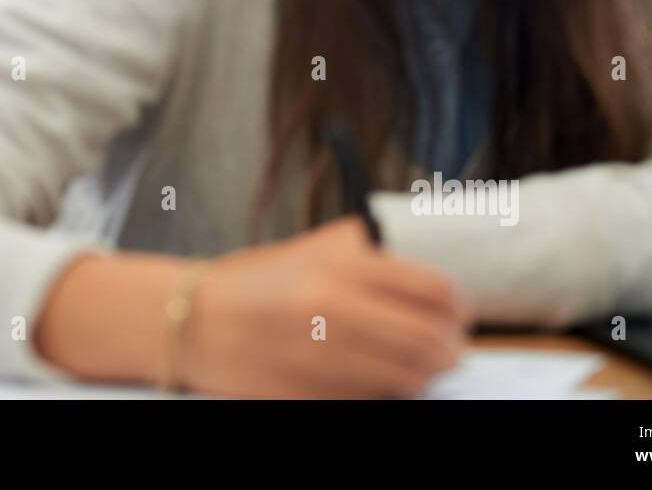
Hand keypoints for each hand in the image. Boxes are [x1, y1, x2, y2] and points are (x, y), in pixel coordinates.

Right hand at [182, 217, 469, 397]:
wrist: (194, 321)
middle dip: (449, 347)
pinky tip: (378, 379)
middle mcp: (335, 311)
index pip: (433, 290)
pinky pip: (370, 401)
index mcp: (340, 267)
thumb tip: (429, 284)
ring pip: (408, 379)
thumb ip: (368, 258)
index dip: (457, 305)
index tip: (458, 312)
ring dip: (422, 374)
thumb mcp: (312, 250)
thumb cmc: (256, 283)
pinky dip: (384, 393)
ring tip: (418, 365)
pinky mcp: (307, 395)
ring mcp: (322, 358)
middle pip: (430, 340)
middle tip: (449, 346)